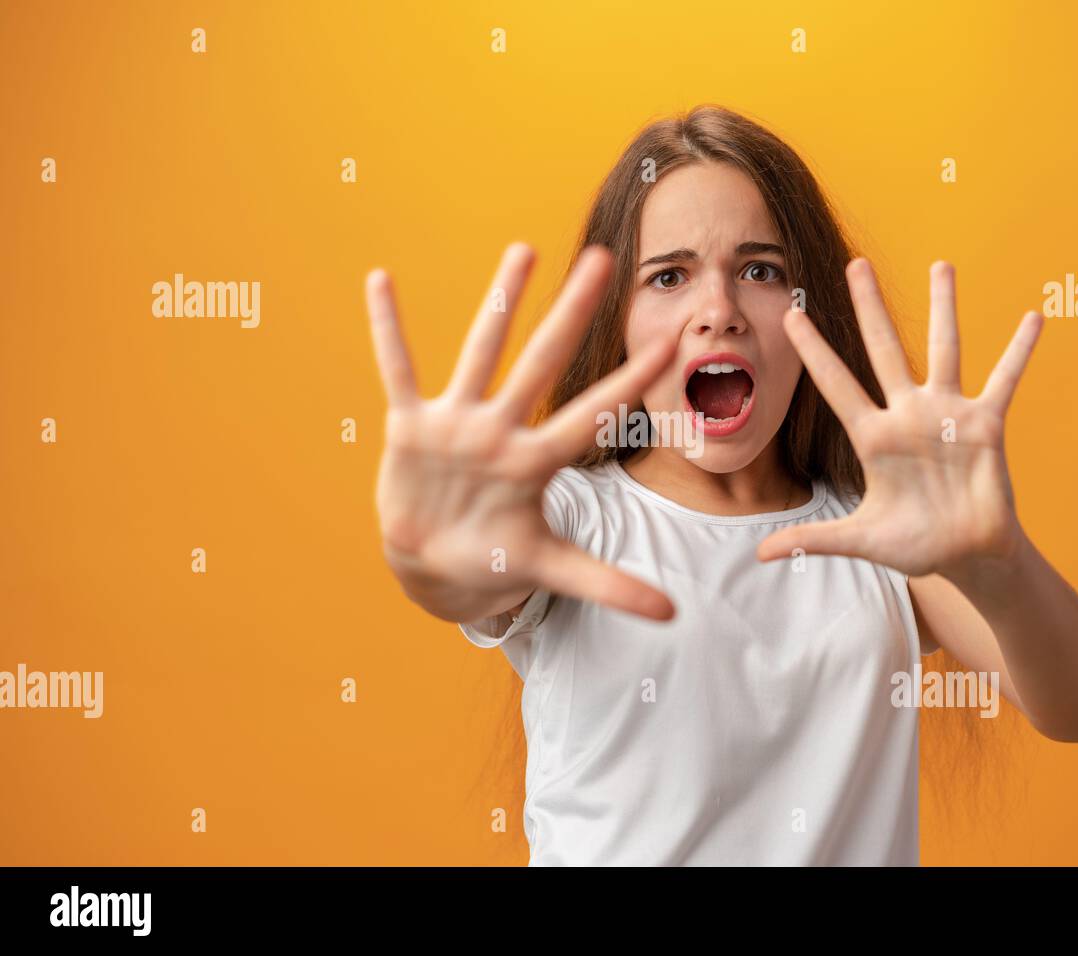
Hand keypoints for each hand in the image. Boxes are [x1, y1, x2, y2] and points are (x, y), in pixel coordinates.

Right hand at [365, 243, 676, 622]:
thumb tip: (673, 616)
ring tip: (524, 249)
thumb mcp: (551, 569)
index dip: (630, 381)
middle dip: (572, 312)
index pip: (593, 414)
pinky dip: (387, 329)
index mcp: (536, 462)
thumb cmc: (496, 559)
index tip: (673, 341)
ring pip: (482, 351)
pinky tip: (379, 280)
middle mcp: (502, 431)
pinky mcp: (412, 427)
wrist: (433, 563)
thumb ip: (608, 585)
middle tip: (605, 258)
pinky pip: (398, 369)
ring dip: (500, 302)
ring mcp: (458, 424)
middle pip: (543, 362)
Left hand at [756, 259, 1042, 579]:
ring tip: (941, 265)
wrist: (968, 556)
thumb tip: (761, 556)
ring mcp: (947, 414)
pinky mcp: (987, 424)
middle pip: (884, 349)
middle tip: (856, 262)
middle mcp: (907, 415)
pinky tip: (1033, 317)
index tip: (792, 315)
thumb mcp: (860, 540)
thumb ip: (813, 540)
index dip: (814, 351)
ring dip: (944, 308)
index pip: (836, 385)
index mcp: (873, 438)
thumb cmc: (914, 545)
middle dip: (869, 307)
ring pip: (944, 349)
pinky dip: (1020, 350)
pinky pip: (1004, 379)